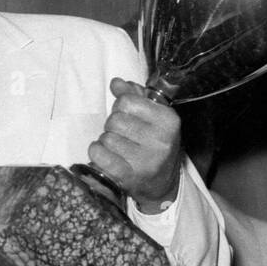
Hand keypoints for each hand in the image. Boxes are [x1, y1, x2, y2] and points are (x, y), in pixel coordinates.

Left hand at [88, 77, 181, 211]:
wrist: (161, 183)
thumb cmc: (154, 144)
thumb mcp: (152, 116)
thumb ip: (134, 96)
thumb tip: (116, 83)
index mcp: (168, 120)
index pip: (127, 101)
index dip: (121, 106)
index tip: (129, 116)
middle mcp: (160, 140)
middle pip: (114, 119)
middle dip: (113, 126)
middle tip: (124, 136)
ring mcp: (145, 160)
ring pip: (105, 137)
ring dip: (107, 142)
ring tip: (120, 149)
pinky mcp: (129, 176)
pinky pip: (98, 153)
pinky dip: (98, 153)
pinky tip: (108, 157)